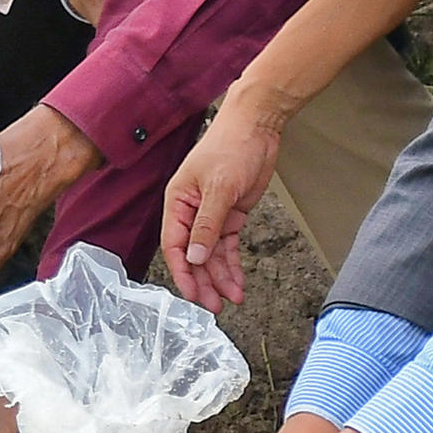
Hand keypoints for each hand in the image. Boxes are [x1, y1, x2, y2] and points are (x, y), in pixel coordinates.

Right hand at [160, 94, 287, 314]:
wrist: (257, 127)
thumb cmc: (231, 146)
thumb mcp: (219, 187)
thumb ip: (207, 225)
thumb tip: (196, 258)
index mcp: (178, 202)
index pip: (175, 245)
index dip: (183, 272)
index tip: (194, 295)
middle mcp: (191, 212)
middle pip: (194, 255)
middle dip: (204, 281)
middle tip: (215, 305)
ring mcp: (211, 214)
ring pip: (212, 255)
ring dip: (221, 277)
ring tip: (232, 298)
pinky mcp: (230, 215)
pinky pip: (228, 246)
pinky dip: (233, 264)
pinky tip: (238, 282)